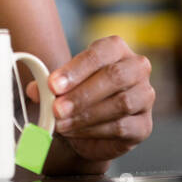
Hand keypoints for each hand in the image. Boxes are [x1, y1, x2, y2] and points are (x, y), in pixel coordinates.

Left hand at [24, 35, 154, 168]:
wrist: (89, 128)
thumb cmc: (78, 95)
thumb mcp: (61, 86)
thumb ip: (48, 86)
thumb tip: (36, 90)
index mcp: (116, 49)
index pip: (100, 53)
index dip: (76, 69)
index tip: (53, 85)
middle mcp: (137, 68)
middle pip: (114, 76)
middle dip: (81, 94)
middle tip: (56, 108)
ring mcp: (145, 96)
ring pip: (121, 103)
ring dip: (86, 115)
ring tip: (62, 123)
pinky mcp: (144, 125)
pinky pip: (122, 127)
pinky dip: (94, 131)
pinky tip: (75, 132)